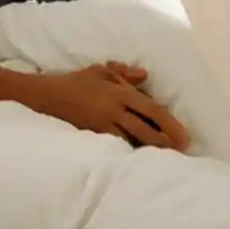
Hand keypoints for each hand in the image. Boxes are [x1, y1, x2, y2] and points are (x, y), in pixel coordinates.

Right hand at [38, 63, 188, 150]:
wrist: (46, 96)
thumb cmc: (74, 82)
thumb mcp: (99, 71)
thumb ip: (122, 73)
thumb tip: (144, 76)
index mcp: (119, 93)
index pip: (151, 109)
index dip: (169, 123)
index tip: (184, 134)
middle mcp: (114, 111)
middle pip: (146, 128)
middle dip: (165, 141)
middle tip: (182, 150)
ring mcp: (103, 125)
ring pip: (133, 139)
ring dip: (150, 148)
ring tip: (167, 157)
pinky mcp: (93, 134)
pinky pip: (117, 143)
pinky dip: (130, 149)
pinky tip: (140, 157)